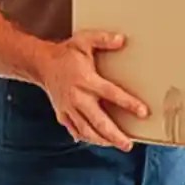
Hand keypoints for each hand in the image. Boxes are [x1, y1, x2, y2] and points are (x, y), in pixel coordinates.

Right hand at [36, 30, 148, 151]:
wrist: (41, 65)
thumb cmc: (66, 54)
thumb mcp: (84, 40)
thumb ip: (103, 39)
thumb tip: (122, 39)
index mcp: (86, 81)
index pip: (112, 94)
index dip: (128, 104)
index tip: (143, 112)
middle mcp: (78, 98)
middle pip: (99, 121)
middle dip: (114, 135)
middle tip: (128, 144)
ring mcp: (69, 109)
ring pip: (87, 130)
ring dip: (102, 140)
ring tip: (117, 145)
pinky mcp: (62, 114)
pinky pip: (75, 130)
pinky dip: (86, 137)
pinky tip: (97, 141)